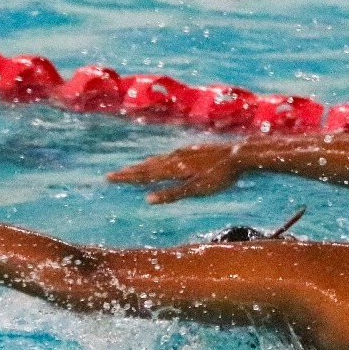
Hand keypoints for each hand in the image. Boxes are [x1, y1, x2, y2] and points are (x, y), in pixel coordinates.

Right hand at [107, 143, 242, 203]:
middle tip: (112, 175)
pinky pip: (170, 156)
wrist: (240, 154)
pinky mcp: (194, 150)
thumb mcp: (197, 189)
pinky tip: (164, 161)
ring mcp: (184, 152)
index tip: (109, 178)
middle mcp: (175, 157)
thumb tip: (148, 199)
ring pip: (158, 160)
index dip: (126, 177)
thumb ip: (173, 194)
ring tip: (133, 169)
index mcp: (173, 168)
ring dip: (143, 165)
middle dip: (130, 172)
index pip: (144, 174)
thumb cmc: (220, 176)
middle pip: (147, 166)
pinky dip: (159, 161)